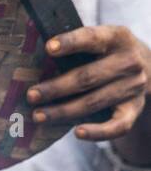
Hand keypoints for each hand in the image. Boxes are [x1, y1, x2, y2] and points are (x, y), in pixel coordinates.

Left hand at [27, 26, 150, 141]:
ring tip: (38, 116)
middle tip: (31, 95)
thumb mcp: (101, 41)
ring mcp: (133, 87)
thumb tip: (37, 56)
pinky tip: (77, 133)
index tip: (48, 48)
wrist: (149, 69)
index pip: (92, 38)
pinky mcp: (133, 110)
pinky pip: (116, 126)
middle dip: (56, 88)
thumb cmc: (109, 54)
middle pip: (88, 77)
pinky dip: (97, 132)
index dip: (70, 43)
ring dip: (63, 111)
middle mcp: (129, 62)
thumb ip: (78, 46)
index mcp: (117, 37)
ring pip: (94, 102)